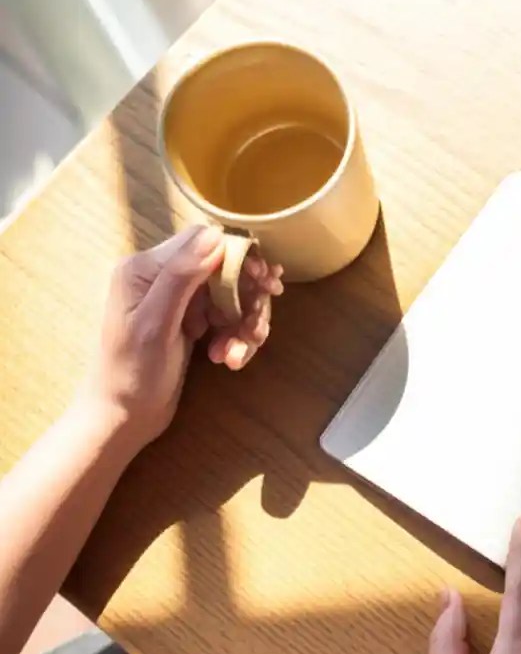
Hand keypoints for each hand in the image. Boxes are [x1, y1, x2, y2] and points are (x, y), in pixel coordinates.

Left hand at [80, 225, 283, 450]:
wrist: (123, 418)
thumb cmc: (131, 373)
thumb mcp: (155, 324)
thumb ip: (181, 276)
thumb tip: (217, 235)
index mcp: (146, 268)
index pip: (204, 240)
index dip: (240, 257)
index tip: (264, 282)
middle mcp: (162, 276)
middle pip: (225, 268)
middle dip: (248, 299)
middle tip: (257, 329)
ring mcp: (178, 299)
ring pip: (232, 295)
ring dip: (243, 324)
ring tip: (238, 355)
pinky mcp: (190, 321)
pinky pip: (226, 317)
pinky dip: (235, 338)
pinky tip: (229, 360)